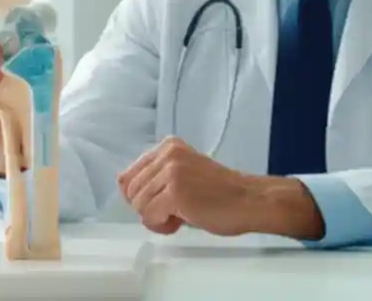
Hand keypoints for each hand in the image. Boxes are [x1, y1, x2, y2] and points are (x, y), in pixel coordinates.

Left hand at [117, 137, 261, 236]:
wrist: (249, 201)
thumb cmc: (219, 194)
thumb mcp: (182, 175)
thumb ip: (155, 177)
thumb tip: (122, 186)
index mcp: (168, 146)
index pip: (128, 176)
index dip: (142, 197)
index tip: (164, 201)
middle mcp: (167, 154)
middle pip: (131, 192)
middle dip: (148, 208)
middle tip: (175, 211)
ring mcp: (171, 171)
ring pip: (139, 206)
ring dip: (156, 219)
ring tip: (181, 216)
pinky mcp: (175, 192)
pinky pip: (149, 216)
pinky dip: (162, 226)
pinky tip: (181, 222)